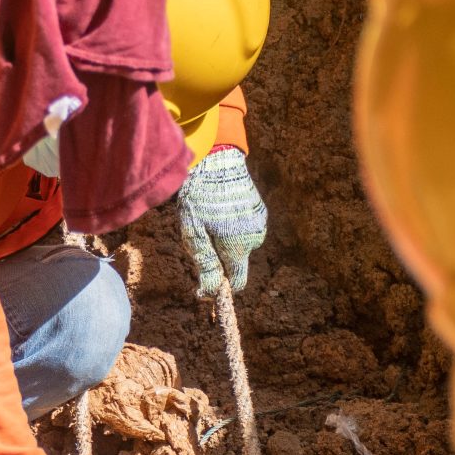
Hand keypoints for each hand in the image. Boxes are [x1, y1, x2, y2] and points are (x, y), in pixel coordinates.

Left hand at [177, 147, 265, 297]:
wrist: (217, 160)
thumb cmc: (200, 197)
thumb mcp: (194, 233)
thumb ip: (205, 264)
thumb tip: (208, 293)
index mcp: (239, 248)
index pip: (237, 282)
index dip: (221, 283)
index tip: (206, 272)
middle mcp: (255, 238)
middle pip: (236, 260)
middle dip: (219, 255)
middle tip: (200, 232)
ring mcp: (260, 222)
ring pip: (240, 243)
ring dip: (225, 238)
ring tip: (208, 215)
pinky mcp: (260, 209)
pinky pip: (245, 227)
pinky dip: (232, 224)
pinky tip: (220, 206)